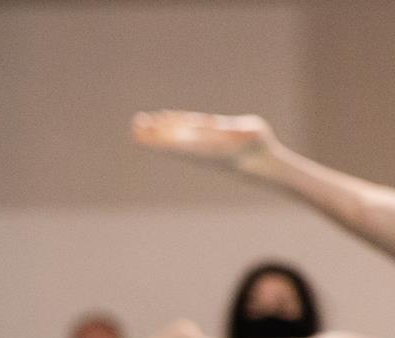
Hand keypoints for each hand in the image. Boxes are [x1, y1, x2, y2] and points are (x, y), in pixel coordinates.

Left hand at [132, 110, 279, 170]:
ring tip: (140, 119)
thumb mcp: (249, 133)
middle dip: (152, 132)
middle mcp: (198, 147)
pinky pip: (183, 130)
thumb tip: (215, 125)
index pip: (176, 144)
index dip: (159, 140)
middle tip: (135, 124)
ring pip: (173, 134)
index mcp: (205, 148)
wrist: (260, 162)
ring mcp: (199, 144)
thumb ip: (232, 128)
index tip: (143, 137)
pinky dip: (171, 123)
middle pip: (169, 140)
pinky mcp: (203, 139)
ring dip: (157, 126)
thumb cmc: (257, 146)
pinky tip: (160, 117)